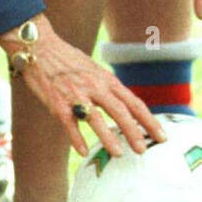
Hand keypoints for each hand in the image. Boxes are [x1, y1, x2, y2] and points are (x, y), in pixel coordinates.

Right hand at [0, 15, 164, 157]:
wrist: (39, 48)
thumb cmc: (69, 62)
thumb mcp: (95, 71)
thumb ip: (109, 89)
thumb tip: (126, 109)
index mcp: (107, 80)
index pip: (134, 103)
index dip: (149, 121)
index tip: (162, 136)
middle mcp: (95, 86)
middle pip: (120, 111)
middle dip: (134, 132)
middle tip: (143, 150)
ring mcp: (75, 94)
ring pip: (95, 118)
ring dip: (108, 137)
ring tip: (119, 154)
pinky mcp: (56, 102)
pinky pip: (68, 123)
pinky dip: (76, 138)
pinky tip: (83, 151)